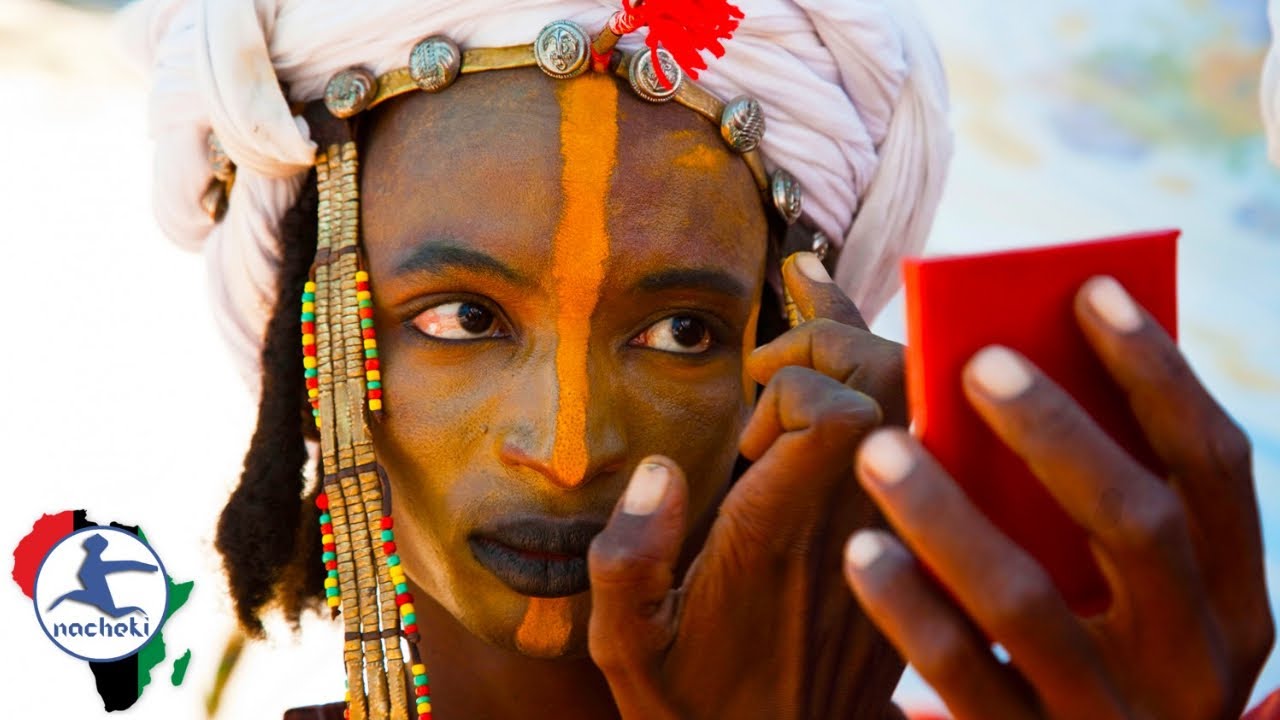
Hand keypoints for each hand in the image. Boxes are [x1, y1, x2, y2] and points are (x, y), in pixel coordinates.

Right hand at [586, 252, 906, 718]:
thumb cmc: (698, 700)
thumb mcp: (628, 645)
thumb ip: (625, 560)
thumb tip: (657, 472)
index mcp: (780, 536)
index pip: (837, 415)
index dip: (796, 384)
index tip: (749, 411)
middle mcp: (851, 523)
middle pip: (892, 383)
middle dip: (835, 341)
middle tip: (776, 362)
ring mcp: (889, 529)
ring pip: (920, 402)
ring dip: (869, 357)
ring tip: (813, 341)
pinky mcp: (905, 542)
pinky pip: (925, 440)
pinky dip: (894, 393)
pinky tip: (860, 372)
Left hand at [843, 276, 1273, 718]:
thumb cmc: (1097, 653)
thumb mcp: (1131, 593)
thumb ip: (1092, 499)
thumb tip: (1003, 360)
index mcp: (1233, 593)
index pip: (1213, 462)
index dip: (1158, 370)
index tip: (1090, 289)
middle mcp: (1196, 656)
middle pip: (1135, 521)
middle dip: (1056, 431)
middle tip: (975, 360)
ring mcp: (1118, 716)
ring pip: (1029, 601)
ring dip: (949, 514)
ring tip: (880, 448)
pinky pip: (966, 674)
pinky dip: (911, 608)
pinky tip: (860, 552)